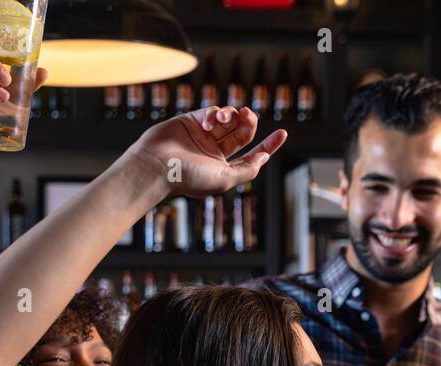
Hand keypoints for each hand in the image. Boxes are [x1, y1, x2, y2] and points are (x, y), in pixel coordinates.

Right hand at [124, 105, 286, 200]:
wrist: (157, 165)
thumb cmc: (189, 177)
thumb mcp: (225, 179)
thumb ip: (248, 169)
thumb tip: (264, 158)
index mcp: (223, 167)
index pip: (251, 153)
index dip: (268, 145)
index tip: (283, 133)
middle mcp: (214, 151)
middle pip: (242, 132)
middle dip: (249, 122)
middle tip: (249, 116)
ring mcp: (203, 135)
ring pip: (229, 119)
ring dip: (233, 115)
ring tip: (228, 117)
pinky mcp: (191, 121)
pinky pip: (211, 112)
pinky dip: (215, 114)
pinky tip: (209, 123)